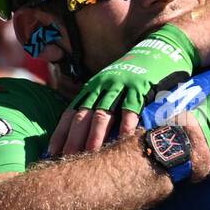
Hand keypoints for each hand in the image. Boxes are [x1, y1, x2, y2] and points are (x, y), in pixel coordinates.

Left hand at [50, 26, 199, 155]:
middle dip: (73, 139)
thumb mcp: (111, 84)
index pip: (71, 113)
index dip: (61, 133)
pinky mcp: (140, 88)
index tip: (52, 152)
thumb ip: (100, 103)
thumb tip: (87, 132)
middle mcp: (102, 87)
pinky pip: (131, 110)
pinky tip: (121, 142)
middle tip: (65, 160)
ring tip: (88, 155)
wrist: (158, 49)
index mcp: (93, 88)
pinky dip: (126, 126)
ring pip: (103, 114)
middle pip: (83, 116)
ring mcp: (120, 86)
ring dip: (95, 136)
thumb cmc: (134, 74)